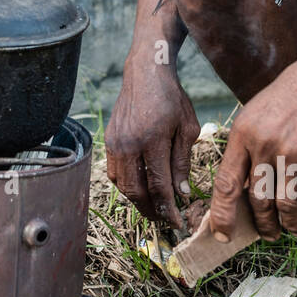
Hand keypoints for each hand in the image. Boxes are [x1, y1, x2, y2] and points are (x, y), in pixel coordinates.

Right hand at [105, 60, 201, 229]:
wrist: (146, 73)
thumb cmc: (172, 99)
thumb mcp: (187, 128)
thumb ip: (182, 162)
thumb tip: (181, 193)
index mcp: (152, 140)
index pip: (159, 185)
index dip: (168, 209)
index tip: (177, 224)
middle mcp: (129, 144)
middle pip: (136, 190)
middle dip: (151, 210)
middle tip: (165, 221)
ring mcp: (115, 142)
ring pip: (122, 184)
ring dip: (138, 200)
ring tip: (154, 208)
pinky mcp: (108, 140)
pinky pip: (114, 172)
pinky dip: (126, 185)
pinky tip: (139, 187)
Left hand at [209, 61, 296, 241]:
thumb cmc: (293, 97)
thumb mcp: (257, 113)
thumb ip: (246, 148)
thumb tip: (240, 191)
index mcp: (243, 134)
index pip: (225, 183)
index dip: (222, 214)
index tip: (222, 234)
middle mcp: (264, 145)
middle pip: (257, 201)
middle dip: (263, 225)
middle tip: (269, 234)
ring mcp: (293, 153)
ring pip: (286, 207)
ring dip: (292, 225)